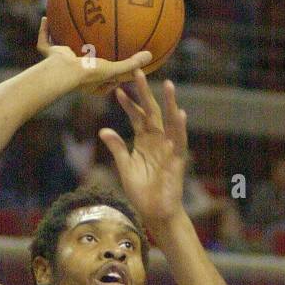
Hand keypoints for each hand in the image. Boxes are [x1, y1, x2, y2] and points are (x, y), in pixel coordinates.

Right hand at [36, 17, 151, 97]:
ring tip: (64, 25)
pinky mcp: (48, 56)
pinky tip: (45, 17)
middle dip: (86, 54)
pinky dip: (43, 31)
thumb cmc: (89, 74)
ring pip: (59, 50)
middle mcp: (74, 75)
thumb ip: (132, 64)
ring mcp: (59, 65)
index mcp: (90, 82)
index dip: (112, 75)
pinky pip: (44, 42)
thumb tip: (150, 56)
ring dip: (61, 39)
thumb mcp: (114, 70)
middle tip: (93, 44)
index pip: (105, 79)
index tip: (118, 65)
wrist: (64, 72)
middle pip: (81, 64)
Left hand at [98, 70, 187, 226]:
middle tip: (138, 71)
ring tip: (168, 84)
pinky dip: (181, 127)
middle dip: (145, 93)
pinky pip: (180, 141)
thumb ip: (117, 148)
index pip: (136, 117)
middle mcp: (158, 140)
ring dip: (170, 103)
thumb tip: (103, 130)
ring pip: (170, 121)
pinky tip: (180, 113)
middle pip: (152, 112)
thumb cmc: (142, 192)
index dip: (127, 103)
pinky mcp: (178, 159)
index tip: (117, 88)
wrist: (155, 213)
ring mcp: (169, 148)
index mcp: (144, 141)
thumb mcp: (125, 167)